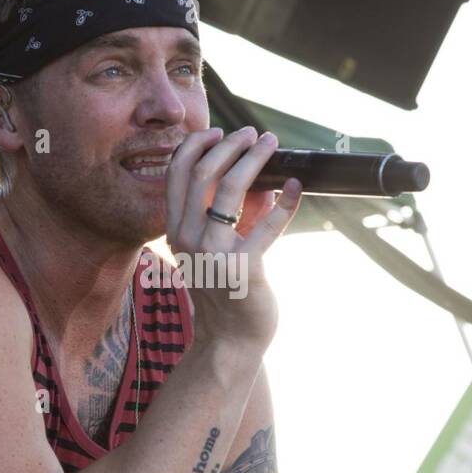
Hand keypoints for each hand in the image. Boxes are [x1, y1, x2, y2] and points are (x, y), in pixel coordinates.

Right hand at [165, 126, 301, 353]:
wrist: (228, 339)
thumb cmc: (225, 292)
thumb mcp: (214, 249)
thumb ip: (233, 216)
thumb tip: (264, 183)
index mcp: (174, 230)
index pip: (176, 173)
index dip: (197, 145)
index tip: (219, 133)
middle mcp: (187, 238)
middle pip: (203, 172)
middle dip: (230, 144)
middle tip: (252, 134)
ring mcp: (212, 253)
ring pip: (230, 189)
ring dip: (254, 159)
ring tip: (270, 144)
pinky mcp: (242, 268)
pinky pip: (267, 226)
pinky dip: (285, 203)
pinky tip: (297, 188)